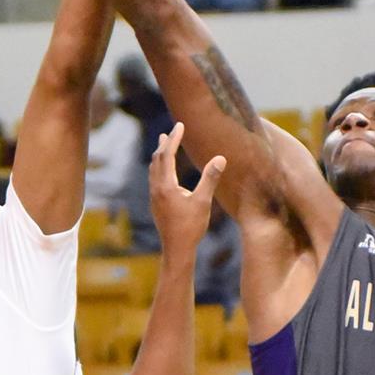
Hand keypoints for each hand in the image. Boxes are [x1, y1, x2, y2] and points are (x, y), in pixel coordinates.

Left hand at [149, 123, 225, 257]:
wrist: (176, 249)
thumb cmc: (191, 227)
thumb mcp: (203, 201)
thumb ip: (210, 178)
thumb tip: (221, 158)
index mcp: (165, 186)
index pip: (167, 155)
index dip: (173, 138)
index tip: (180, 125)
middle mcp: (156, 189)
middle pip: (157, 159)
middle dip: (165, 143)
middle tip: (172, 130)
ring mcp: (154, 196)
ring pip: (154, 169)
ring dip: (160, 154)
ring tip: (163, 144)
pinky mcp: (156, 203)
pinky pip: (155, 178)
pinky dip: (159, 167)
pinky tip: (165, 171)